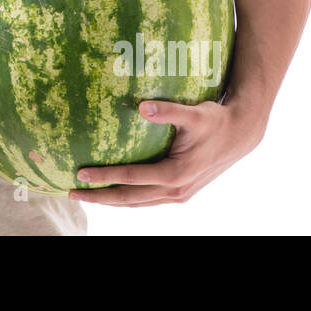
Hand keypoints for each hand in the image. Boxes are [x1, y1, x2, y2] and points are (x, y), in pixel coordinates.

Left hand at [69, 99, 265, 205]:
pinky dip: (128, 199)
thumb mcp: (194, 112)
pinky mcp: (180, 193)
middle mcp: (176, 190)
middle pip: (129, 199)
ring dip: (111, 201)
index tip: (80, 173)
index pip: (131, 178)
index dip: (105, 177)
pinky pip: (147, 200)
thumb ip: (168, 110)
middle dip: (99, 197)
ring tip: (86, 195)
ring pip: (137, 203)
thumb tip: (142, 106)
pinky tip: (113, 193)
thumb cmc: (214, 120)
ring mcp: (179, 195)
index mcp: (176, 174)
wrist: (240, 135)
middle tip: (70, 192)